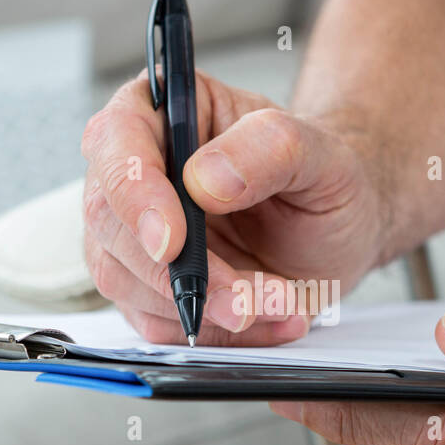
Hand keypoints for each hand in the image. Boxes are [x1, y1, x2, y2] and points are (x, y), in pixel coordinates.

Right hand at [81, 71, 382, 344]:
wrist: (336, 230)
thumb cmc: (321, 178)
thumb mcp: (318, 153)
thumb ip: (266, 149)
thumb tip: (205, 179)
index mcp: (166, 112)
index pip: (116, 140)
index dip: (134, 193)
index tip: (170, 241)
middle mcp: (139, 171)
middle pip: (109, 222)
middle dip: (175, 273)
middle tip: (243, 297)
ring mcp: (136, 235)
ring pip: (124, 282)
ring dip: (201, 308)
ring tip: (277, 302)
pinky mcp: (148, 288)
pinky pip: (157, 323)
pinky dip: (215, 333)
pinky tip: (269, 318)